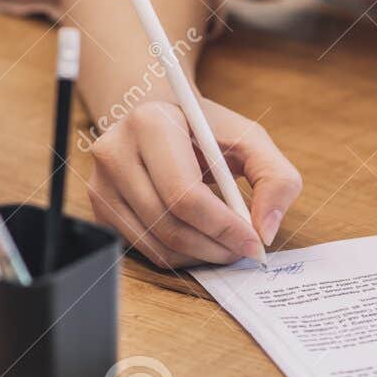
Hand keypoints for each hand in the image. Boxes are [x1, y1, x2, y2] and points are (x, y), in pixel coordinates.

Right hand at [87, 98, 301, 268]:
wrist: (160, 120)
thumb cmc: (207, 130)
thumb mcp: (250, 138)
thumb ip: (275, 178)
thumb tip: (266, 232)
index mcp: (149, 124)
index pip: (184, 194)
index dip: (224, 227)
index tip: (256, 242)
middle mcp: (114, 153)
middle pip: (169, 224)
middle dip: (217, 247)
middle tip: (246, 249)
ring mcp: (100, 184)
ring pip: (157, 246)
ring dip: (201, 256)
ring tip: (227, 244)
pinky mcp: (100, 210)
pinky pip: (146, 250)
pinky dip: (181, 256)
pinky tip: (201, 239)